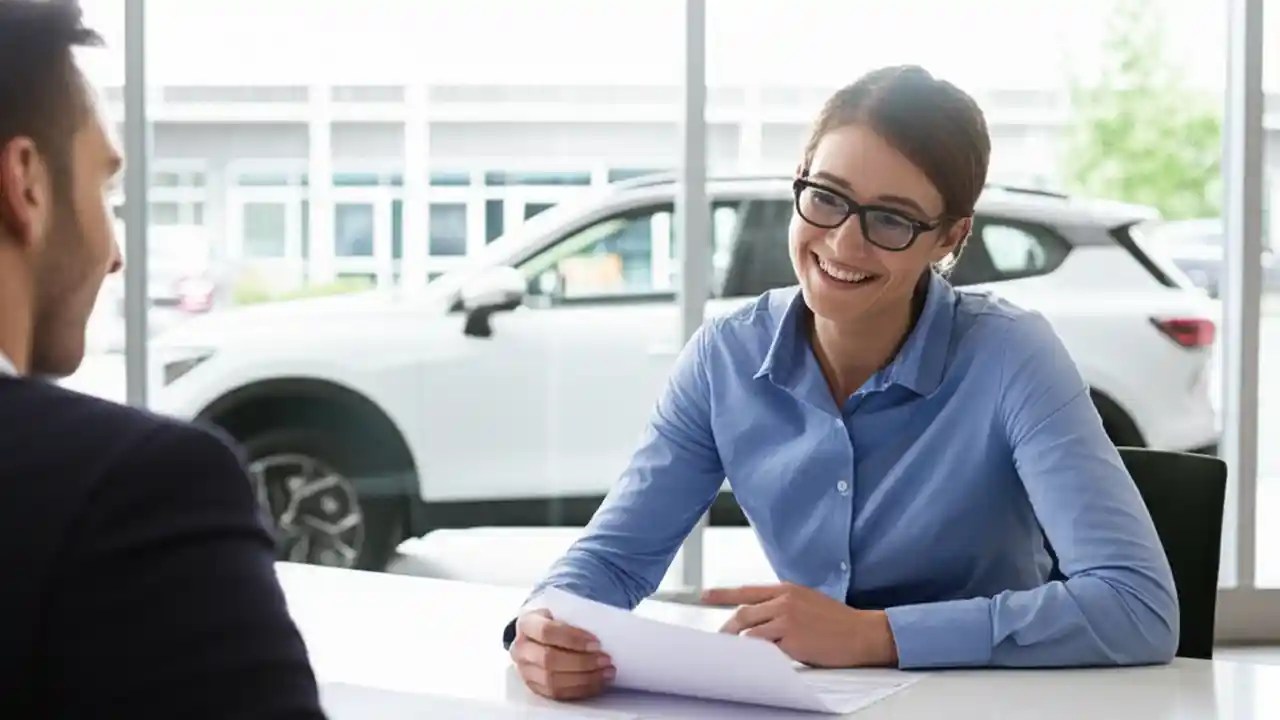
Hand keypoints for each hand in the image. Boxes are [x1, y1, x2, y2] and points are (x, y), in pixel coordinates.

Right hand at [510, 609, 615, 700]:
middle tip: (605, 660)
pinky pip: (557, 694)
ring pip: (553, 681)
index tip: (596, 643)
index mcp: (526, 623)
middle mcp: (521, 649)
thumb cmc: (555, 620)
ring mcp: (525, 671)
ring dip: (584, 679)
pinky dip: (581, 690)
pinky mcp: (534, 687)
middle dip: (582, 662)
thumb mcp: (560, 610)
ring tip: (607, 673)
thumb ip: (575, 616)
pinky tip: (599, 683)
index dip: (572, 639)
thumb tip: (605, 627)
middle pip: (549, 660)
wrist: (538, 633)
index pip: (546, 632)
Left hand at [702, 583, 898, 667]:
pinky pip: (763, 647)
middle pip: (743, 613)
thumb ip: (784, 605)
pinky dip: (755, 653)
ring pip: (749, 630)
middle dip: (728, 628)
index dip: (723, 594)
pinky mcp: (791, 639)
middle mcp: (784, 601)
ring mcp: (786, 619)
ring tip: (734, 653)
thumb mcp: (809, 602)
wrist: (862, 633)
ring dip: (739, 643)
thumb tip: (762, 617)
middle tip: (721, 640)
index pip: (748, 590)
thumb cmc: (838, 622)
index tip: (704, 595)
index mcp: (788, 589)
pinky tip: (754, 658)